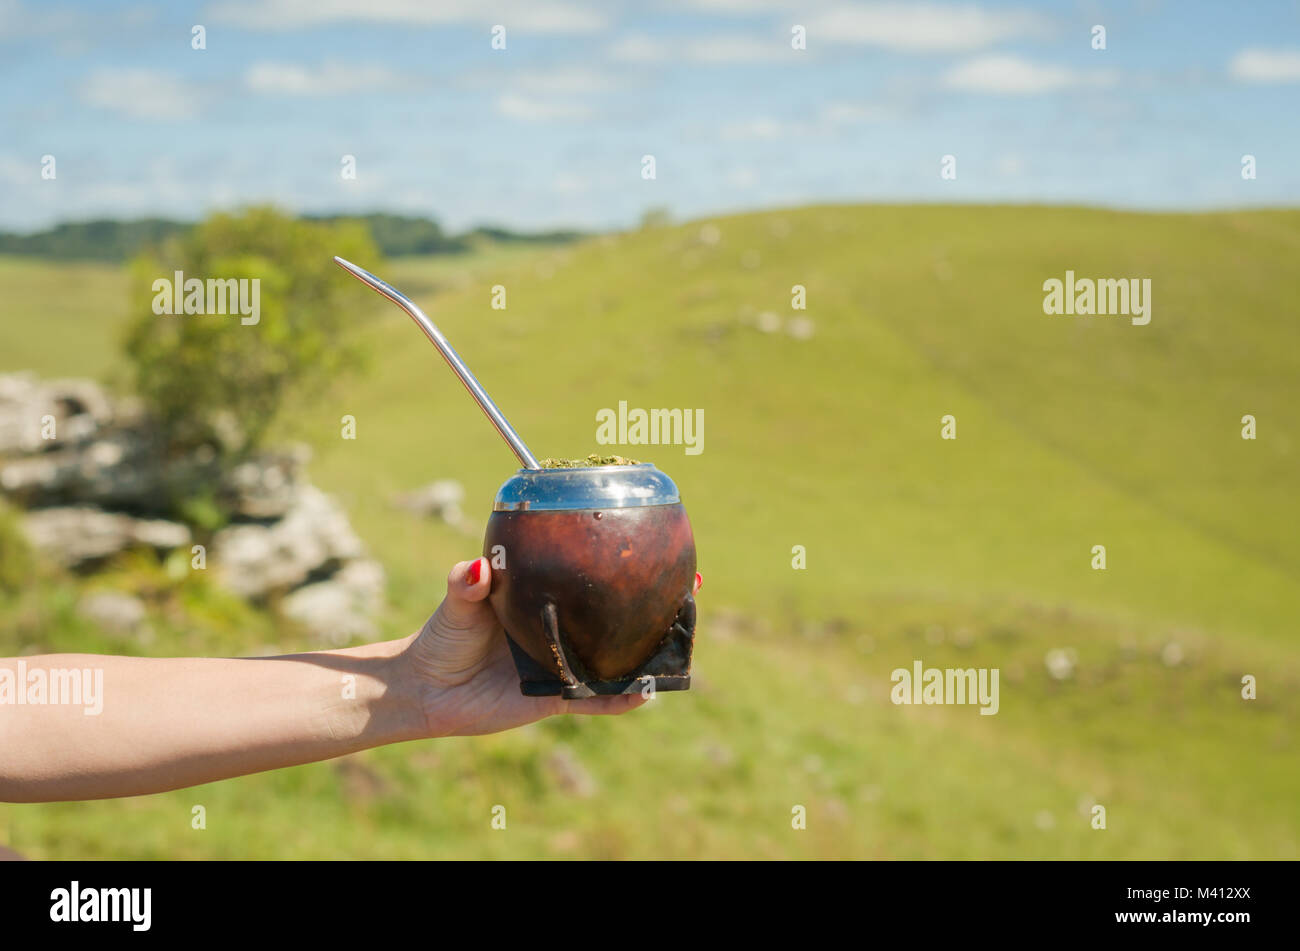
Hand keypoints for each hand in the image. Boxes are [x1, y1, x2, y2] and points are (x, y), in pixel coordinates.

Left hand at [406, 557, 701, 737]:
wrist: (426, 688)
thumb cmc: (443, 636)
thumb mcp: (458, 603)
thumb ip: (465, 586)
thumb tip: (476, 569)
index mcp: (546, 598)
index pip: (593, 578)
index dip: (626, 566)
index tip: (660, 545)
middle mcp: (561, 629)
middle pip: (616, 616)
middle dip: (654, 604)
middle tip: (692, 588)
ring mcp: (563, 664)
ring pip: (615, 658)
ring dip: (647, 652)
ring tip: (680, 640)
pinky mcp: (555, 699)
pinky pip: (595, 699)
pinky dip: (620, 698)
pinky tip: (645, 692)